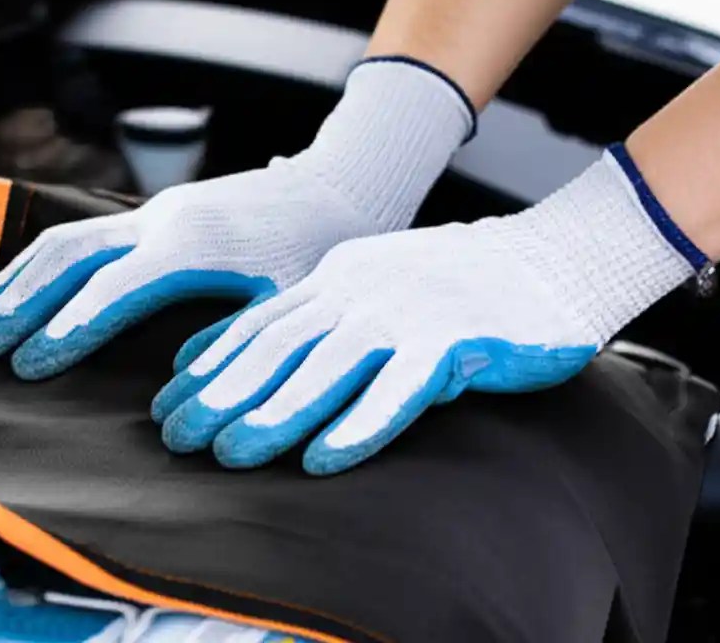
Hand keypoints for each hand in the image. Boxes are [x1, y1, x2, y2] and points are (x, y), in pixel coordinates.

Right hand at [0, 58, 474, 378]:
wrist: (342, 187)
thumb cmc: (321, 252)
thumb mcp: (286, 302)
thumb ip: (233, 342)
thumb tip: (178, 387)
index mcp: (191, 243)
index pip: (111, 290)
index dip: (65, 329)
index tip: (25, 368)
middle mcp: (162, 220)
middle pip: (66, 255)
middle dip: (15, 303)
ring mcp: (155, 212)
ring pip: (66, 239)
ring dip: (16, 280)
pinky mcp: (158, 214)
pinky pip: (85, 235)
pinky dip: (43, 263)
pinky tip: (20, 288)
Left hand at [153, 148, 697, 474]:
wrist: (551, 260)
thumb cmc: (457, 283)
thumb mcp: (372, 283)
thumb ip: (312, 316)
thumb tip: (248, 356)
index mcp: (337, 276)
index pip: (258, 325)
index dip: (208, 368)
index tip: (167, 407)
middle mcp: (361, 289)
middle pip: (277, 347)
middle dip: (222, 396)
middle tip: (179, 439)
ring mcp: (407, 310)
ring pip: (326, 367)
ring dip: (274, 414)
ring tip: (232, 455)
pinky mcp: (455, 339)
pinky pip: (399, 389)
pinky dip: (360, 425)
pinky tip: (325, 459)